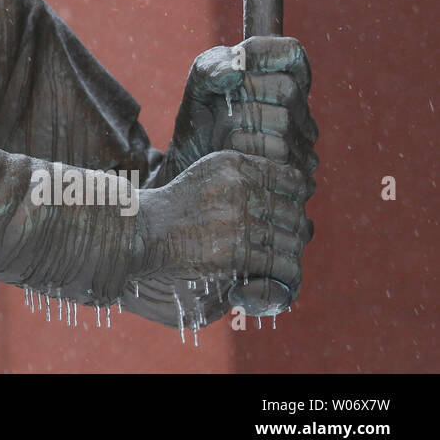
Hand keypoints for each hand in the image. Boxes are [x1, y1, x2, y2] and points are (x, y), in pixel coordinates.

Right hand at [123, 150, 314, 330]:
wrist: (141, 233)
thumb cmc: (175, 207)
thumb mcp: (209, 175)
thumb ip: (246, 176)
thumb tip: (298, 189)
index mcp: (234, 164)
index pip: (293, 180)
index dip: (298, 198)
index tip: (290, 210)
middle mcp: (239, 187)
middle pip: (295, 212)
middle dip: (294, 229)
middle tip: (283, 240)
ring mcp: (237, 220)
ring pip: (292, 240)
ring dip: (290, 253)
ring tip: (279, 259)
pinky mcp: (235, 252)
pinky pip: (280, 265)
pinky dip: (284, 274)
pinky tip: (275, 275)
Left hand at [155, 36, 318, 187]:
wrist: (191, 161)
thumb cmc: (203, 115)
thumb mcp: (199, 83)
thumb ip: (211, 67)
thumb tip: (234, 72)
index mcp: (284, 78)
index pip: (291, 52)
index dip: (264, 53)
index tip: (237, 60)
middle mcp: (301, 109)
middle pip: (286, 87)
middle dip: (245, 92)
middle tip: (219, 104)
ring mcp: (304, 141)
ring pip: (281, 121)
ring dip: (236, 123)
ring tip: (219, 130)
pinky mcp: (298, 171)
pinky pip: (274, 153)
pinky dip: (239, 147)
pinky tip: (226, 149)